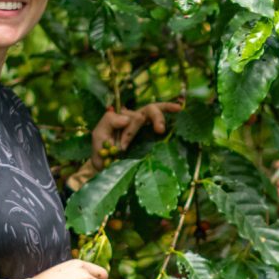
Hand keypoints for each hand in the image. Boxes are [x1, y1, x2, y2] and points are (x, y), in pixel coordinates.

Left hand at [66, 101, 184, 191]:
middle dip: (155, 118)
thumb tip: (127, 117)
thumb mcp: (99, 135)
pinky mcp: (153, 137)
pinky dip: (169, 110)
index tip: (122, 148)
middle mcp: (135, 119)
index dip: (128, 132)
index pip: (131, 116)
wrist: (107, 170)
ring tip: (163, 129)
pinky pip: (162, 119)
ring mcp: (146, 127)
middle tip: (160, 130)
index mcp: (122, 118)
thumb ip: (109, 122)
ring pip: (154, 111)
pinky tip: (179, 108)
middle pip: (148, 110)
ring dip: (160, 118)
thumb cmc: (102, 153)